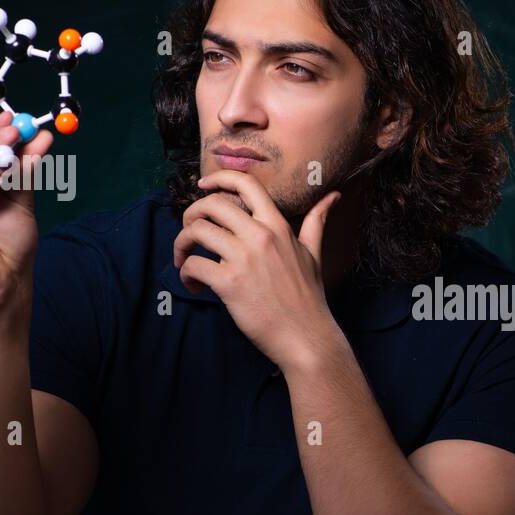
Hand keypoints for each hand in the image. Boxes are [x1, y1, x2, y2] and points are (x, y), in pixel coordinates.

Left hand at [173, 170, 344, 371]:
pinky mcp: (229, 283)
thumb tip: (333, 196)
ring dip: (182, 244)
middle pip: (212, 204)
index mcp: (277, 226)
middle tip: (189, 232)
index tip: (203, 184)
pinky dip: (185, 274)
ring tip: (185, 260)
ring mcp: (244, 259)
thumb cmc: (309, 297)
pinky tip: (194, 284)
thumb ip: (316, 221)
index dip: (219, 178)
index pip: (246, 184)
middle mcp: (260, 236)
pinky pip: (193, 265)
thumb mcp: (314, 253)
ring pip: (196, 231)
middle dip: (191, 214)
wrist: (305, 336)